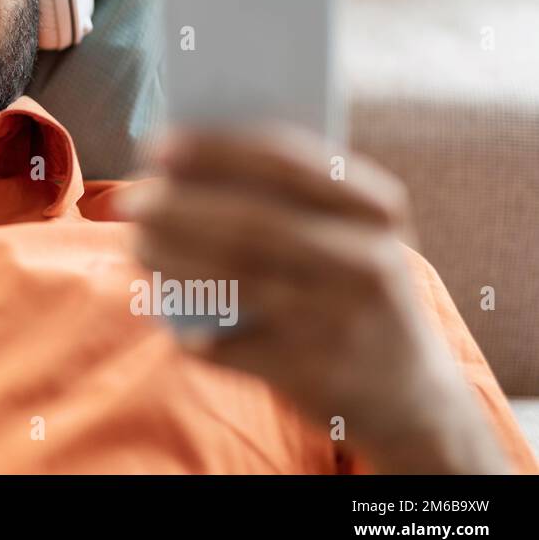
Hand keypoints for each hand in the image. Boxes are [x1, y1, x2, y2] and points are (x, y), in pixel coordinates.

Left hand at [113, 124, 511, 473]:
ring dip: (171, 259)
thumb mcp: (350, 235)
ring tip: (137, 245)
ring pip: (234, 280)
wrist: (409, 395)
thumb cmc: (351, 288)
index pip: (287, 162)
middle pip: (250, 223)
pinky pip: (230, 344)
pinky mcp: (315, 371)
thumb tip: (184, 163)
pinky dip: (190, 330)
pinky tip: (165, 312)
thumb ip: (291, 197)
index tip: (157, 144)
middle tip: (132, 198)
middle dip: (178, 207)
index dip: (214, 150)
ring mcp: (342, 319)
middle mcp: (368, 260)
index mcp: (376, 208)